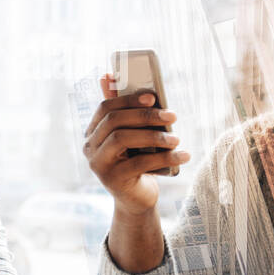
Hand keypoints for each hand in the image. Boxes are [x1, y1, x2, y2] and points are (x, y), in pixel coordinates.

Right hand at [83, 75, 189, 214]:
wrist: (136, 198)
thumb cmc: (136, 161)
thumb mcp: (133, 136)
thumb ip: (124, 110)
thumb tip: (108, 76)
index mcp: (93, 133)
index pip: (105, 108)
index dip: (128, 99)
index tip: (153, 97)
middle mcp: (90, 148)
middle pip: (113, 121)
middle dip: (145, 115)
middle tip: (172, 115)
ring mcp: (98, 165)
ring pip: (122, 139)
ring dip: (154, 136)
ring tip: (177, 139)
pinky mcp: (112, 180)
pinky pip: (139, 163)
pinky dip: (164, 158)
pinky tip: (183, 155)